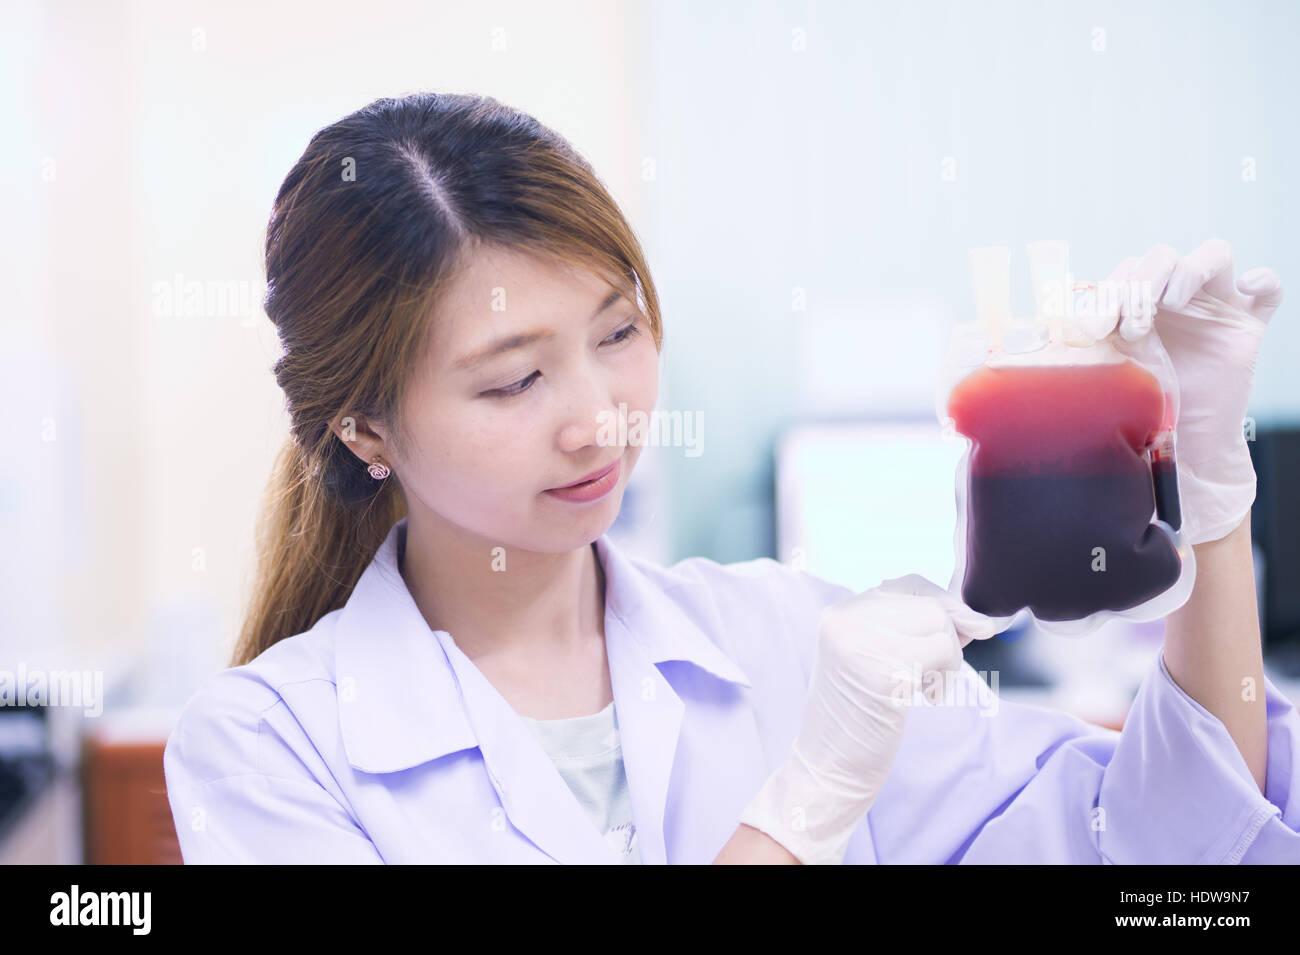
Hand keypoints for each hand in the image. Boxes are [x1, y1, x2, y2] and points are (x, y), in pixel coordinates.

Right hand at [738, 574, 998, 863]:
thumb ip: (913, 631)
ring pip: (939, 625)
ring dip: (949, 659)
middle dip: (948, 637)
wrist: (829, 766)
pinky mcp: (881, 669)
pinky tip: (924, 698)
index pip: (908, 585)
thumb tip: (978, 619)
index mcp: (839, 614)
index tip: (953, 637)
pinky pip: (941, 653)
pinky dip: (943, 678)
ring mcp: (859, 642)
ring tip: (924, 686)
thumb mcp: (877, 659)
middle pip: (929, 604)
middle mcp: (844, 619)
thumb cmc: (858, 717)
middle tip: (933, 674)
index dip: (941, 607)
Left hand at [1101, 239, 1282, 544]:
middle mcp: (1175, 296)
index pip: (1126, 270)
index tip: (1097, 328)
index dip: (1110, 290)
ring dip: (1186, 272)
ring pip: (1213, 255)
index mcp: (1138, 301)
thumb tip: (1043, 325)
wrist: (1180, 445)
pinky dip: (1263, 280)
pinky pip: (1268, 290)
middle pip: (1163, 256)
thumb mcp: (1108, 369)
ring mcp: (1214, 307)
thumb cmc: (1139, 406)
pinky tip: (1247, 287)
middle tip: (1131, 325)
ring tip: (1170, 305)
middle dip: (1141, 282)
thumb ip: (1087, 343)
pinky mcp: (1247, 326)